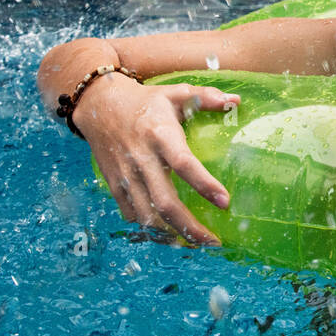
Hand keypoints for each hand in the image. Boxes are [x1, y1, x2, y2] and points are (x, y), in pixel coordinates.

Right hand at [74, 73, 239, 244]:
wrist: (99, 105)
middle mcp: (142, 158)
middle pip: (165, 202)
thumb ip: (207, 97)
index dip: (204, 185)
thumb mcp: (176, 93)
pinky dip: (151, 229)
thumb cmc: (146, 101)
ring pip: (147, 215)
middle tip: (213, 242)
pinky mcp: (114, 184)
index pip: (184, 163)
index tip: (225, 203)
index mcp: (160, 134)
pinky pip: (132, 215)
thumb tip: (237, 100)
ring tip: (195, 242)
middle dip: (190, 227)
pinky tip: (170, 233)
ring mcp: (126, 175)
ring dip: (171, 234)